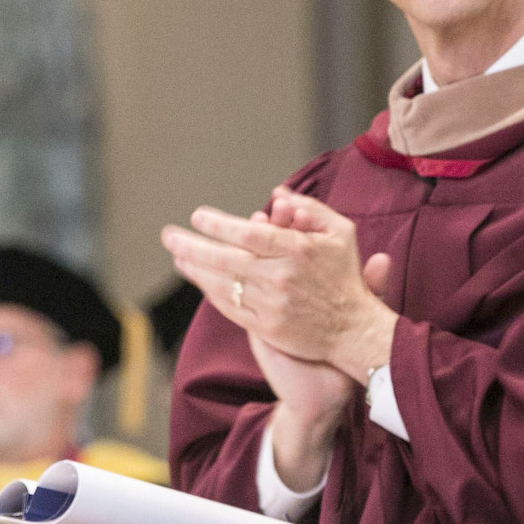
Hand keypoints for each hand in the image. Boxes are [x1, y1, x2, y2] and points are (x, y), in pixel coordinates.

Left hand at [162, 188, 398, 383]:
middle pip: (225, 259)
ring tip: (178, 257)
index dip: (219, 224)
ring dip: (195, 270)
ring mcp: (272, 305)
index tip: (199, 216)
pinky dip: (211, 292)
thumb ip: (311, 208)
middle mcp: (282, 278)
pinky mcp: (266, 328)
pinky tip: (200, 280)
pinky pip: (230, 308)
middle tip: (169, 235)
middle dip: (192, 246)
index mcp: (299, 251)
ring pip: (222, 285)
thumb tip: (278, 193)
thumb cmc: (346, 278)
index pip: (249, 234)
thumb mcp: (341, 233)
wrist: (353, 330)